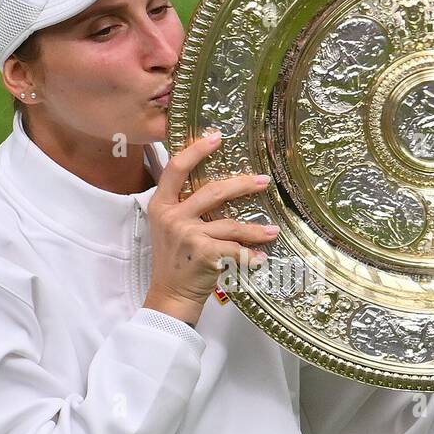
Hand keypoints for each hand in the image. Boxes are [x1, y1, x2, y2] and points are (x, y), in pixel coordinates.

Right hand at [142, 130, 280, 325]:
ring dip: (256, 229)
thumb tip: (218, 186)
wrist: (170, 297)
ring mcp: (187, 234)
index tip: (217, 137)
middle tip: (264, 181)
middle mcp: (172, 217)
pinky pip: (236, 249)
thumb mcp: (170, 229)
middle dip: (242, 185)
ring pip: (231, 224)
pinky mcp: (204, 253)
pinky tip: (260, 259)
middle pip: (213, 191)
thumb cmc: (176, 262)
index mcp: (161, 205)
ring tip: (272, 231)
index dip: (197, 150)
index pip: (176, 168)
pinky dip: (250, 256)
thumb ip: (185, 207)